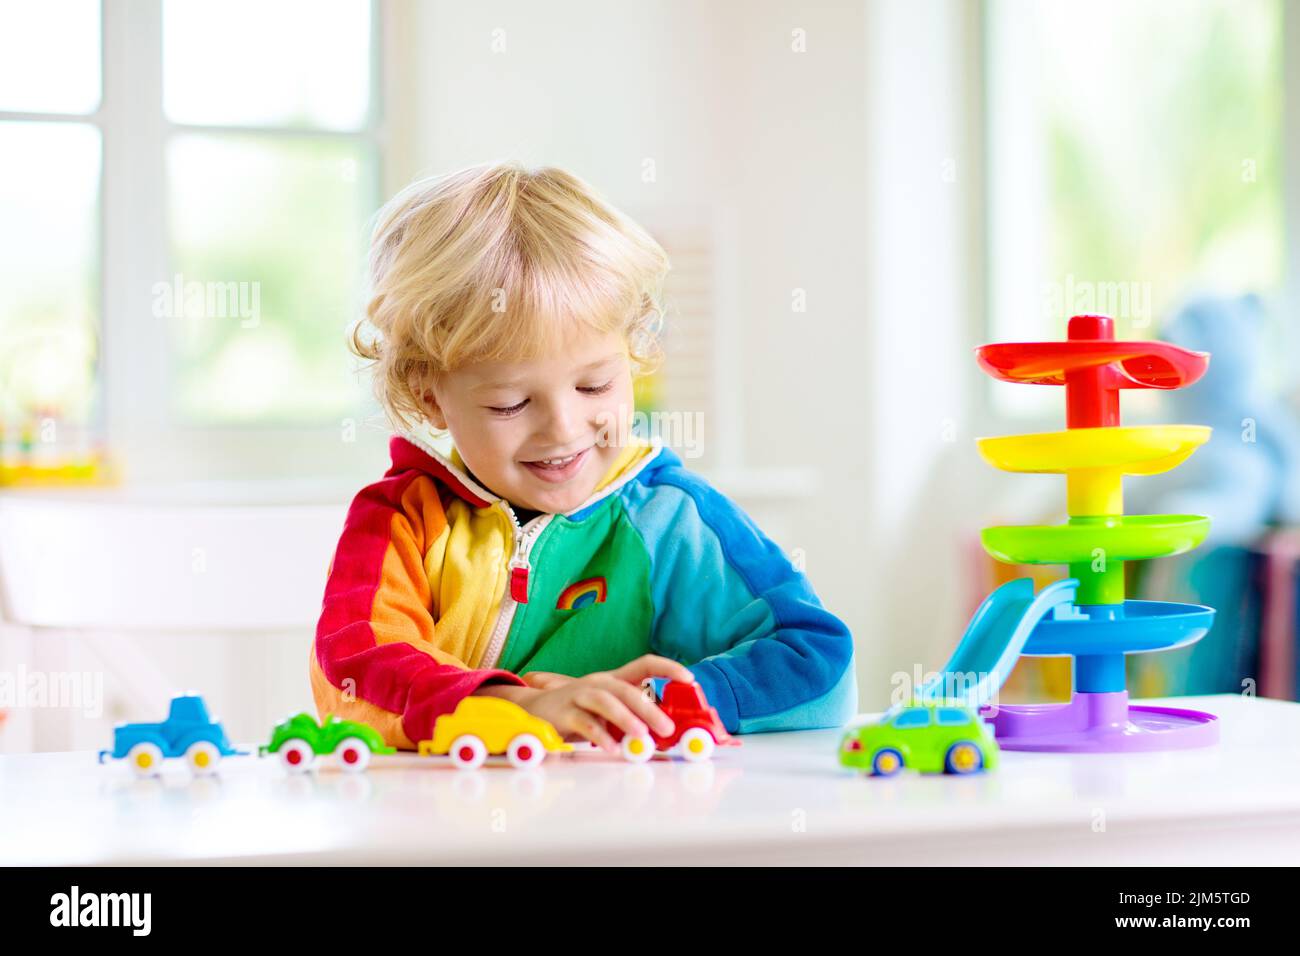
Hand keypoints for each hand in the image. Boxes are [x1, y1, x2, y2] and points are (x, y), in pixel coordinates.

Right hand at [488, 655, 694, 752]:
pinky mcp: (563, 713)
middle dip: (648, 708)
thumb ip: (631, 716)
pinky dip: (599, 735)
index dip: (667, 668)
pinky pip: (584, 722)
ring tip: (641, 736)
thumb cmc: (578, 710)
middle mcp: (597, 683)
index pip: (644, 664)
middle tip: (666, 728)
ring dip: (625, 718)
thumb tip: (665, 731)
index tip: (688, 677)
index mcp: (612, 680)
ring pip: (605, 701)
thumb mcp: (607, 711)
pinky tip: (611, 747)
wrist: (534, 709)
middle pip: (625, 689)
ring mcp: (578, 696)